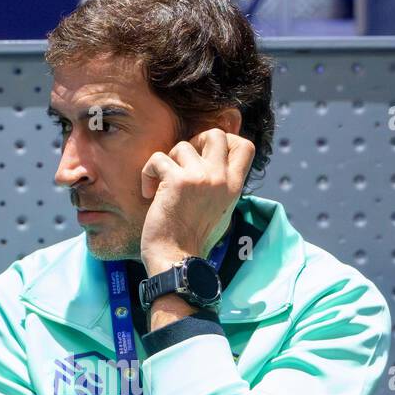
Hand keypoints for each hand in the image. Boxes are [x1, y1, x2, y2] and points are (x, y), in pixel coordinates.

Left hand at [139, 128, 254, 275]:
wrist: (177, 261)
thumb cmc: (192, 240)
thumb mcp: (219, 211)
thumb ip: (219, 186)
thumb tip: (210, 165)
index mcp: (235, 187)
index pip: (245, 146)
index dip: (225, 141)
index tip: (206, 156)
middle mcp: (221, 179)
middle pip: (216, 133)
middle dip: (196, 141)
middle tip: (183, 163)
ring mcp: (200, 178)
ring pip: (182, 145)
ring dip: (167, 163)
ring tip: (161, 186)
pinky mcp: (176, 181)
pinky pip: (158, 158)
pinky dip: (148, 174)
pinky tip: (149, 193)